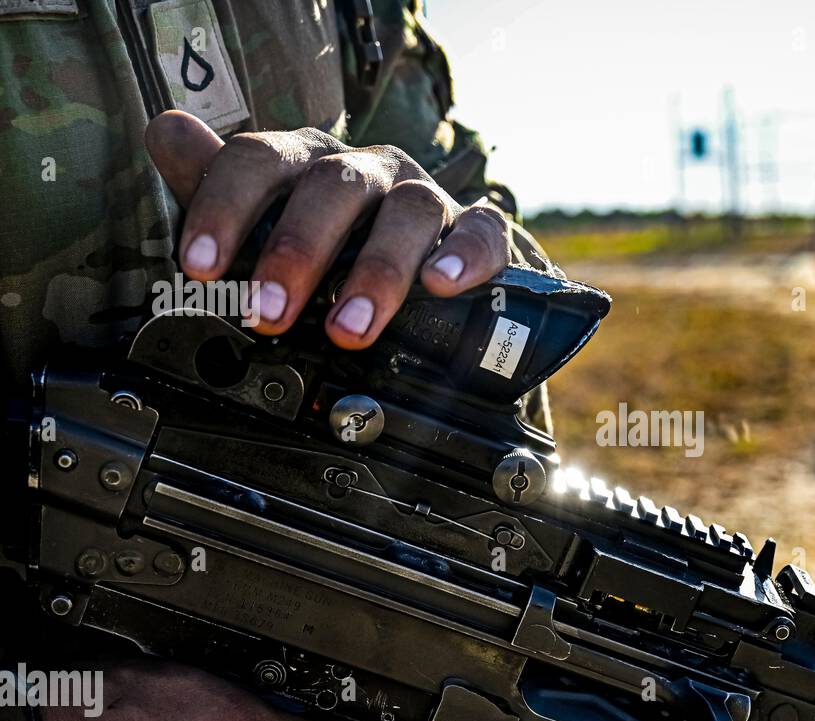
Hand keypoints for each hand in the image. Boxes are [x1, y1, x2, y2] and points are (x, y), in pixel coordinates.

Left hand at [144, 110, 510, 349]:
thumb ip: (219, 189)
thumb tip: (168, 133)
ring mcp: (426, 197)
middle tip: (269, 313)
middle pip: (332, 186)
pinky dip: (462, 255)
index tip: (199, 267)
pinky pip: (479, 230)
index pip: (260, 160)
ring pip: (406, 210)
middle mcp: (367, 170)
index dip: (225, 209)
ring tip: (349, 328)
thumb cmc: (345, 249)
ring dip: (376, 270)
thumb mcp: (273, 225)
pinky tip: (440, 285)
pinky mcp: (477, 229)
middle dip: (297, 251)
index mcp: (309, 163)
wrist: (436, 270)